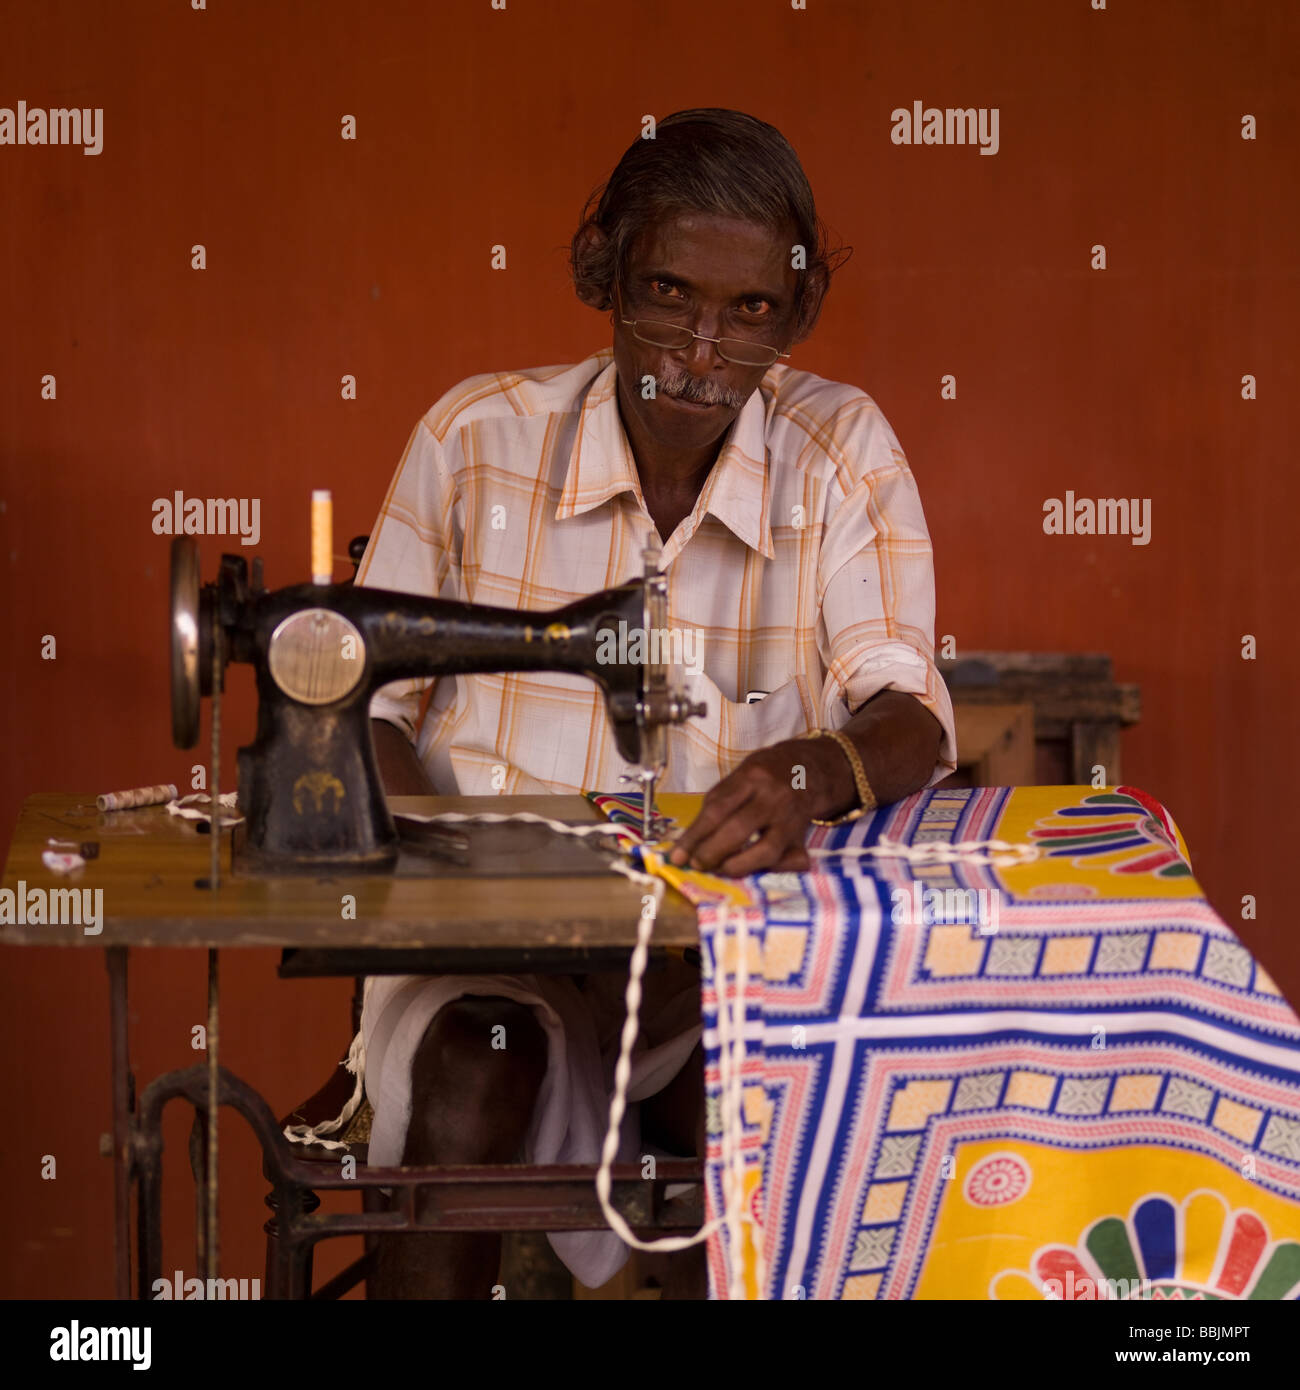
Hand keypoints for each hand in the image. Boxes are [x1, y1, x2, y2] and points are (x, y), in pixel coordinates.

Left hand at [667, 738, 849, 877]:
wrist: (808, 769)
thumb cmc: (764, 775)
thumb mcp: (738, 775)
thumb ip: (717, 802)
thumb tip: (689, 840)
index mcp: (752, 777)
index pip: (717, 809)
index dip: (694, 836)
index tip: (678, 855)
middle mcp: (774, 797)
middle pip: (738, 830)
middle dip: (711, 852)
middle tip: (697, 864)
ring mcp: (792, 819)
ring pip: (766, 851)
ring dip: (737, 866)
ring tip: (719, 868)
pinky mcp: (803, 838)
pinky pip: (789, 861)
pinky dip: (771, 871)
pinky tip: (753, 869)